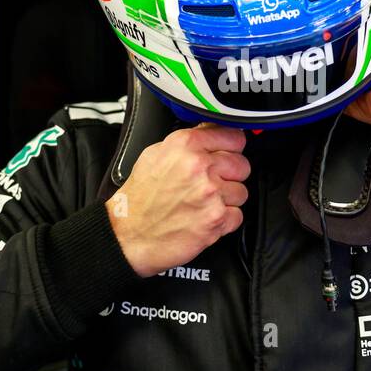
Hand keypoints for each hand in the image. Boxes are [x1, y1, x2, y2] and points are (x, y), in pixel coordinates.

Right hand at [106, 124, 249, 276]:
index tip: (229, 153)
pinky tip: (205, 218)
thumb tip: (209, 134)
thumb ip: (186, 142)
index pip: (233, 136)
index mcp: (185, 146)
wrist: (128, 236)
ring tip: (204, 204)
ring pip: (241, 191)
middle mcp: (200, 166)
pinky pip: (237, 216)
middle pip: (242, 164)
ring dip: (227, 199)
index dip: (231, 147)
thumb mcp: (154, 155)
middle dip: (230, 175)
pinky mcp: (216, 219)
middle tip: (212, 183)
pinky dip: (224, 220)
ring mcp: (210, 193)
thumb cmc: (138, 199)